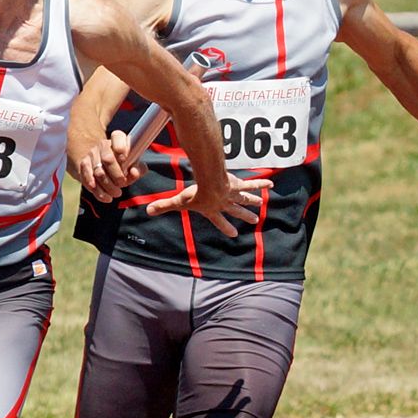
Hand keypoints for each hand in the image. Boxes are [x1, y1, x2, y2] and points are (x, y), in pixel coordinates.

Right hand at [71, 128, 143, 203]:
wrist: (104, 165)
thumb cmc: (125, 165)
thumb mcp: (135, 165)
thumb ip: (139, 169)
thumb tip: (134, 172)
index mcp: (118, 140)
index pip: (118, 137)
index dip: (121, 147)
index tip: (124, 160)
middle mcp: (103, 145)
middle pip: (108, 159)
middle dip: (117, 175)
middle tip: (123, 184)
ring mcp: (92, 154)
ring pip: (98, 172)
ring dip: (108, 186)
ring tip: (116, 193)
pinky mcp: (83, 165)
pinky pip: (88, 179)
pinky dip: (97, 191)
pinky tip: (105, 197)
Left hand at [150, 171, 272, 236]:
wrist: (210, 183)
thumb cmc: (196, 194)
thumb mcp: (179, 201)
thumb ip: (164, 206)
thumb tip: (147, 211)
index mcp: (213, 210)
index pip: (219, 221)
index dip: (225, 227)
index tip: (234, 234)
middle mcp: (225, 204)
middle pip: (236, 211)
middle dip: (244, 217)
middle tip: (253, 221)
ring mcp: (233, 195)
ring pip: (245, 199)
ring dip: (253, 201)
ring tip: (261, 203)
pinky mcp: (238, 184)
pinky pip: (251, 184)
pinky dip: (261, 184)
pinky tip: (271, 184)